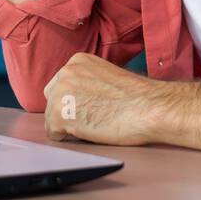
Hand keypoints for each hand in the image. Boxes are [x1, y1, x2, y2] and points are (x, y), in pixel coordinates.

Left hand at [43, 52, 160, 145]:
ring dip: (69, 125)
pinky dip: (68, 138)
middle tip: (90, 118)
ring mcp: (60, 93)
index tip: (88, 106)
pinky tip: (89, 132)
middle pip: (52, 99)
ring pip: (52, 117)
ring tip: (94, 124)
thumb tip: (78, 98)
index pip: (62, 84)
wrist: (149, 107)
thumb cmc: (138, 97)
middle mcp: (65, 73)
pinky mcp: (59, 115)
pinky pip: (53, 133)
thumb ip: (88, 82)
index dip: (74, 100)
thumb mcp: (106, 76)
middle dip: (67, 110)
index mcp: (78, 61)